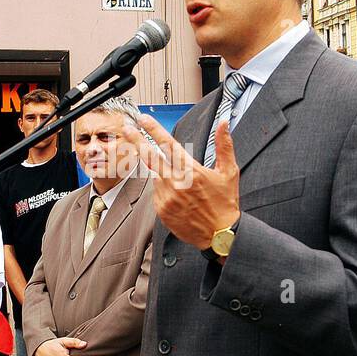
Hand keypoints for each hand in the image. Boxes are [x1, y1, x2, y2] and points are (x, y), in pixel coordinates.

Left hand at [125, 117, 239, 251]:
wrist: (220, 236)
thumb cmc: (225, 204)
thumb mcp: (229, 172)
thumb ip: (224, 146)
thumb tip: (224, 124)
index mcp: (191, 171)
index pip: (168, 144)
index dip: (153, 129)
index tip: (143, 119)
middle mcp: (176, 183)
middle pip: (150, 156)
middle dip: (137, 140)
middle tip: (128, 129)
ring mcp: (166, 197)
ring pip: (157, 177)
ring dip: (164, 175)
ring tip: (184, 188)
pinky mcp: (162, 210)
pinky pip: (157, 194)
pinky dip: (164, 191)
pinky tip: (180, 198)